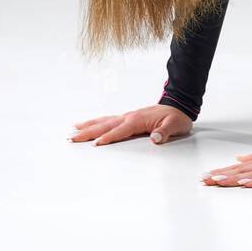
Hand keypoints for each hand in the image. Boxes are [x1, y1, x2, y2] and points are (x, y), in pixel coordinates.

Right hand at [69, 105, 191, 145]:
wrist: (179, 106)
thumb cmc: (176, 117)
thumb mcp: (176, 125)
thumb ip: (166, 131)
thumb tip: (156, 138)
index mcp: (138, 119)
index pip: (120, 130)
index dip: (108, 137)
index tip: (96, 144)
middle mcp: (130, 116)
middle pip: (105, 125)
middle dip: (89, 132)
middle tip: (72, 138)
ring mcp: (127, 116)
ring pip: (104, 121)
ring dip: (88, 126)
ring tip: (73, 131)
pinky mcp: (127, 118)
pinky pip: (108, 120)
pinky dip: (96, 122)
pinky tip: (88, 125)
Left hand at [203, 140, 251, 187]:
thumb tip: (239, 159)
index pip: (240, 168)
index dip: (223, 172)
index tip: (207, 176)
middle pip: (241, 171)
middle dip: (221, 176)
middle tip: (203, 180)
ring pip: (251, 174)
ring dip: (233, 178)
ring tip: (217, 181)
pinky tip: (245, 183)